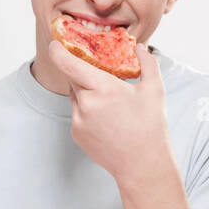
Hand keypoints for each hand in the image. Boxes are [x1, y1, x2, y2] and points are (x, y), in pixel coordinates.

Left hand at [47, 39, 174, 185]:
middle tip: (97, 70)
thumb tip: (140, 47)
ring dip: (86, 91)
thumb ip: (147, 62)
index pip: (69, 64)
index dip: (57, 51)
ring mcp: (78, 121)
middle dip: (83, 72)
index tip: (54, 43)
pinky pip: (77, 113)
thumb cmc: (150, 126)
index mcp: (103, 88)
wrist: (142, 165)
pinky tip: (106, 119)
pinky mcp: (75, 134)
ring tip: (109, 101)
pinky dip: (86, 109)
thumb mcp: (154, 89)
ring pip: (75, 96)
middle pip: (73, 78)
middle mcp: (85, 104)